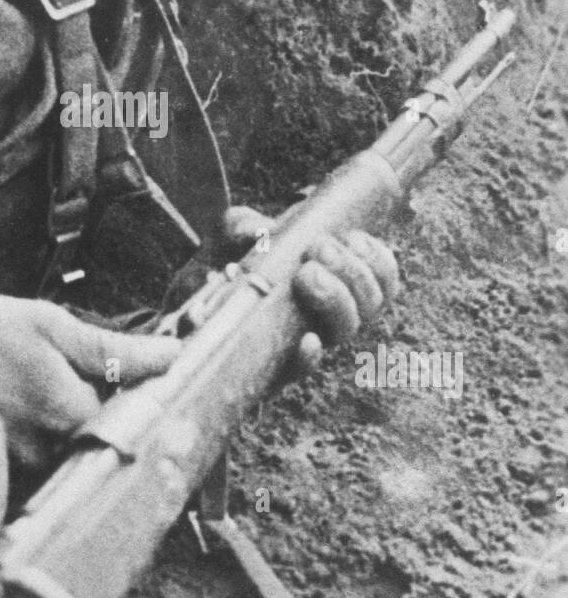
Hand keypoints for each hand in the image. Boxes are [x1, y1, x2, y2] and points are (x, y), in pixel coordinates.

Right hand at [0, 290, 179, 468]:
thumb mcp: (50, 325)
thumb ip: (114, 349)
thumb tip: (172, 355)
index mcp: (68, 413)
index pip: (123, 419)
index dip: (118, 396)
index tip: (101, 377)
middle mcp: (44, 454)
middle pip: (92, 442)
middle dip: (84, 414)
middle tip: (49, 380)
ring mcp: (12, 473)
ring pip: (59, 457)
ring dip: (54, 430)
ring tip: (21, 392)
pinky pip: (26, 471)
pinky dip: (25, 446)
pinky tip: (5, 412)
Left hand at [220, 205, 398, 373]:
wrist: (215, 307)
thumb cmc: (242, 267)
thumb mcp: (244, 239)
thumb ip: (248, 228)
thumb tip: (259, 233)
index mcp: (341, 281)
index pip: (381, 279)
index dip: (378, 261)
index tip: (353, 236)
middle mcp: (335, 314)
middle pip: (369, 304)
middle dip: (351, 271)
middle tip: (319, 248)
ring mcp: (313, 338)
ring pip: (347, 328)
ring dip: (337, 297)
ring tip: (307, 272)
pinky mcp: (282, 366)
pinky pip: (303, 369)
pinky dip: (309, 357)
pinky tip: (308, 342)